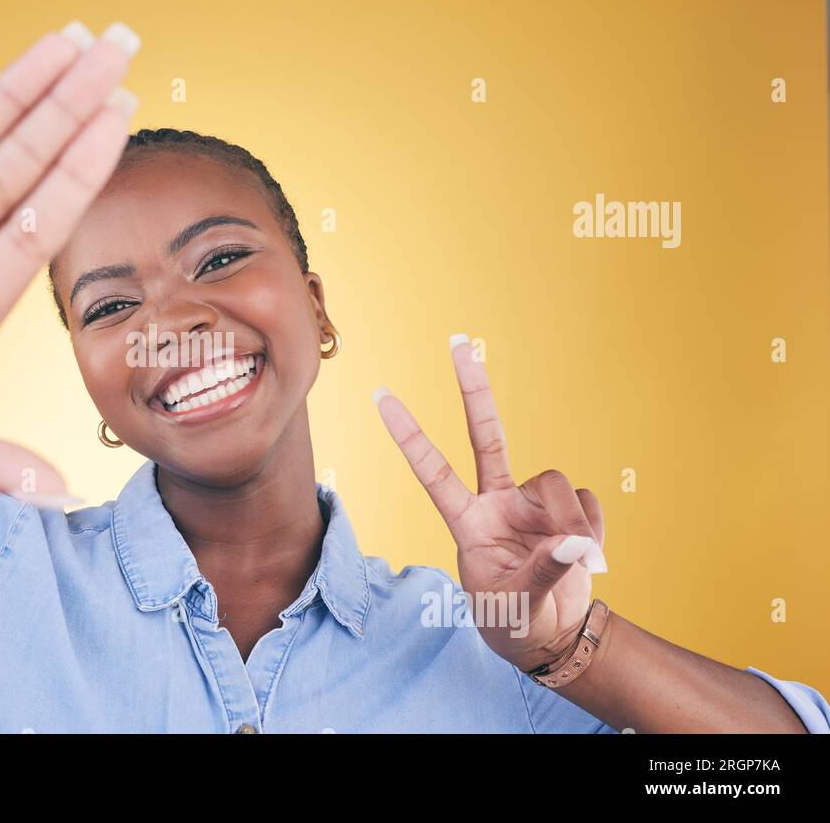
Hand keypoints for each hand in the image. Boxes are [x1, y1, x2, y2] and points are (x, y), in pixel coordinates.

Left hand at [373, 335, 607, 670]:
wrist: (550, 636)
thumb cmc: (512, 619)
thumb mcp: (514, 604)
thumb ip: (542, 572)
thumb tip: (573, 541)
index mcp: (468, 521)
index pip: (432, 471)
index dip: (409, 435)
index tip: (381, 395)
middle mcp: (498, 502)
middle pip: (487, 435)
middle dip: (473, 388)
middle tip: (457, 339)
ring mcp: (534, 505)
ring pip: (556, 482)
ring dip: (571, 522)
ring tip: (576, 562)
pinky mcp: (571, 513)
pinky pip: (588, 505)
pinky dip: (594, 535)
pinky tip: (586, 559)